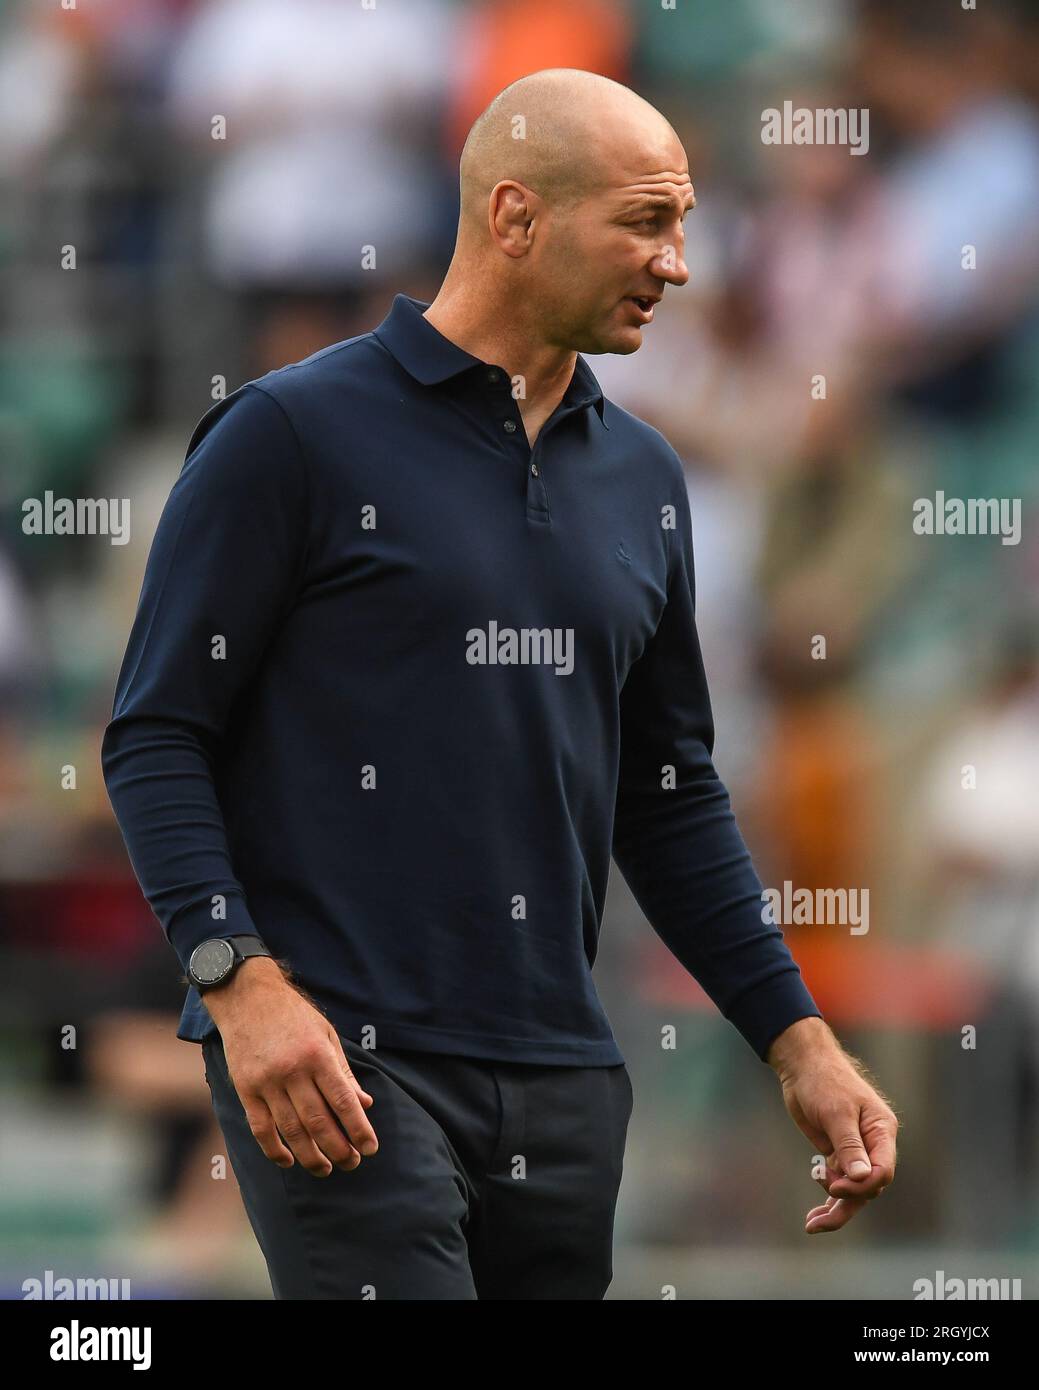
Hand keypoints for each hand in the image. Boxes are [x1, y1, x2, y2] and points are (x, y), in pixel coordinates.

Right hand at [202, 956, 378, 1176]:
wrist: (247, 997)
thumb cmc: (294, 1016)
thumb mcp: (327, 1034)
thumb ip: (344, 1072)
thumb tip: (365, 1104)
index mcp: (318, 1055)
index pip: (344, 1101)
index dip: (359, 1129)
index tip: (370, 1149)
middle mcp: (293, 1071)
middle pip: (319, 1122)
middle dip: (339, 1148)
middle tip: (351, 1163)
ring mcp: (267, 1082)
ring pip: (291, 1131)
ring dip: (311, 1155)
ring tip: (326, 1168)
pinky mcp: (245, 1089)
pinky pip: (261, 1128)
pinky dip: (274, 1150)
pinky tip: (288, 1161)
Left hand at [768, 1018, 898, 1233]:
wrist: (803, 1067)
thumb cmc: (824, 1081)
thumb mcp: (836, 1112)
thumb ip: (849, 1146)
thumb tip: (862, 1178)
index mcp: (881, 1131)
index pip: (883, 1171)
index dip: (862, 1185)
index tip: (834, 1185)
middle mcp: (873, 1145)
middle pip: (868, 1187)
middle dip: (846, 1202)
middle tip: (818, 1218)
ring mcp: (855, 1152)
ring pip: (854, 1190)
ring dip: (836, 1208)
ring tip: (812, 1224)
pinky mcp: (838, 1154)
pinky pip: (839, 1183)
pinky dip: (829, 1197)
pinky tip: (814, 1215)